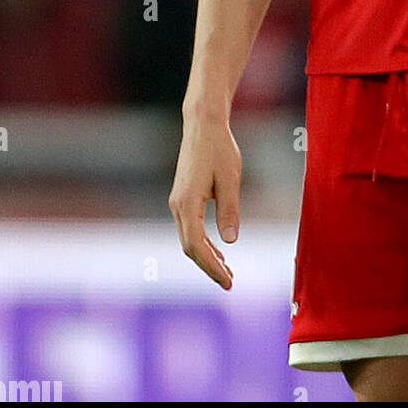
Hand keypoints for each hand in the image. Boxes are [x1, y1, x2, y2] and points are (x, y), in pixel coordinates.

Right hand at [169, 112, 241, 288]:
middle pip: (190, 247)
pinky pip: (191, 228)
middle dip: (209, 267)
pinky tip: (219, 249)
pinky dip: (204, 242)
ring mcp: (178, 202)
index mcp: (187, 203)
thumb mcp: (230, 178)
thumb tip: (230, 242)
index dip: (211, 266)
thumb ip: (229, 210)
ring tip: (227, 271)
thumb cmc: (219, 149)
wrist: (203, 125)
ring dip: (207, 256)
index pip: (196, 246)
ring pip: (189, 239)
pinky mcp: (183, 197)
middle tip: (230, 282)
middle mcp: (177, 205)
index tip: (228, 281)